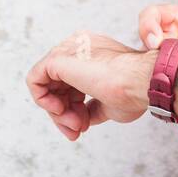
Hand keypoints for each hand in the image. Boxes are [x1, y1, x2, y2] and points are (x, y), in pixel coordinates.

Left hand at [26, 29, 155, 140]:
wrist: (142, 83)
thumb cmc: (135, 90)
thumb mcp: (110, 102)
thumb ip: (92, 106)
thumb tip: (83, 117)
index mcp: (92, 53)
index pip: (71, 82)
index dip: (73, 108)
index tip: (83, 125)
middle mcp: (78, 47)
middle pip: (57, 85)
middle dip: (64, 113)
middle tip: (77, 129)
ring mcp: (68, 50)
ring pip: (46, 85)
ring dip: (57, 112)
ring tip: (75, 125)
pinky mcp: (57, 58)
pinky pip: (35, 80)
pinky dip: (43, 100)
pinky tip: (59, 110)